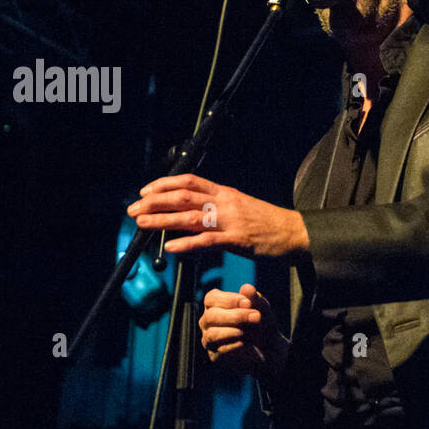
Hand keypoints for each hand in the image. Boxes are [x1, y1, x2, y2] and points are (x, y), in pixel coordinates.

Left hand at [126, 173, 308, 257]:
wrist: (293, 232)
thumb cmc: (266, 221)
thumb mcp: (239, 205)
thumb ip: (215, 206)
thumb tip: (189, 211)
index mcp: (224, 192)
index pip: (188, 181)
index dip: (163, 184)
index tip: (145, 191)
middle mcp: (224, 202)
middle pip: (183, 196)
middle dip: (154, 202)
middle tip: (134, 209)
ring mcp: (230, 221)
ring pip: (190, 217)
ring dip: (162, 220)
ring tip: (142, 223)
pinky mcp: (237, 240)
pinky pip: (207, 241)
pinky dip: (187, 244)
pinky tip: (171, 248)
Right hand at [197, 283, 289, 379]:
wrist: (268, 346)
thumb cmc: (260, 322)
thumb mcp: (260, 308)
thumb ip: (253, 298)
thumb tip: (246, 288)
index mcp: (215, 305)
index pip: (211, 298)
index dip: (229, 300)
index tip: (248, 303)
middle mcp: (208, 321)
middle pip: (211, 316)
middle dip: (235, 316)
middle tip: (256, 317)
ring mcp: (209, 338)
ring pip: (212, 334)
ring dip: (233, 331)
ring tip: (249, 331)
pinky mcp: (215, 355)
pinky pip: (219, 351)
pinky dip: (234, 346)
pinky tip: (245, 343)